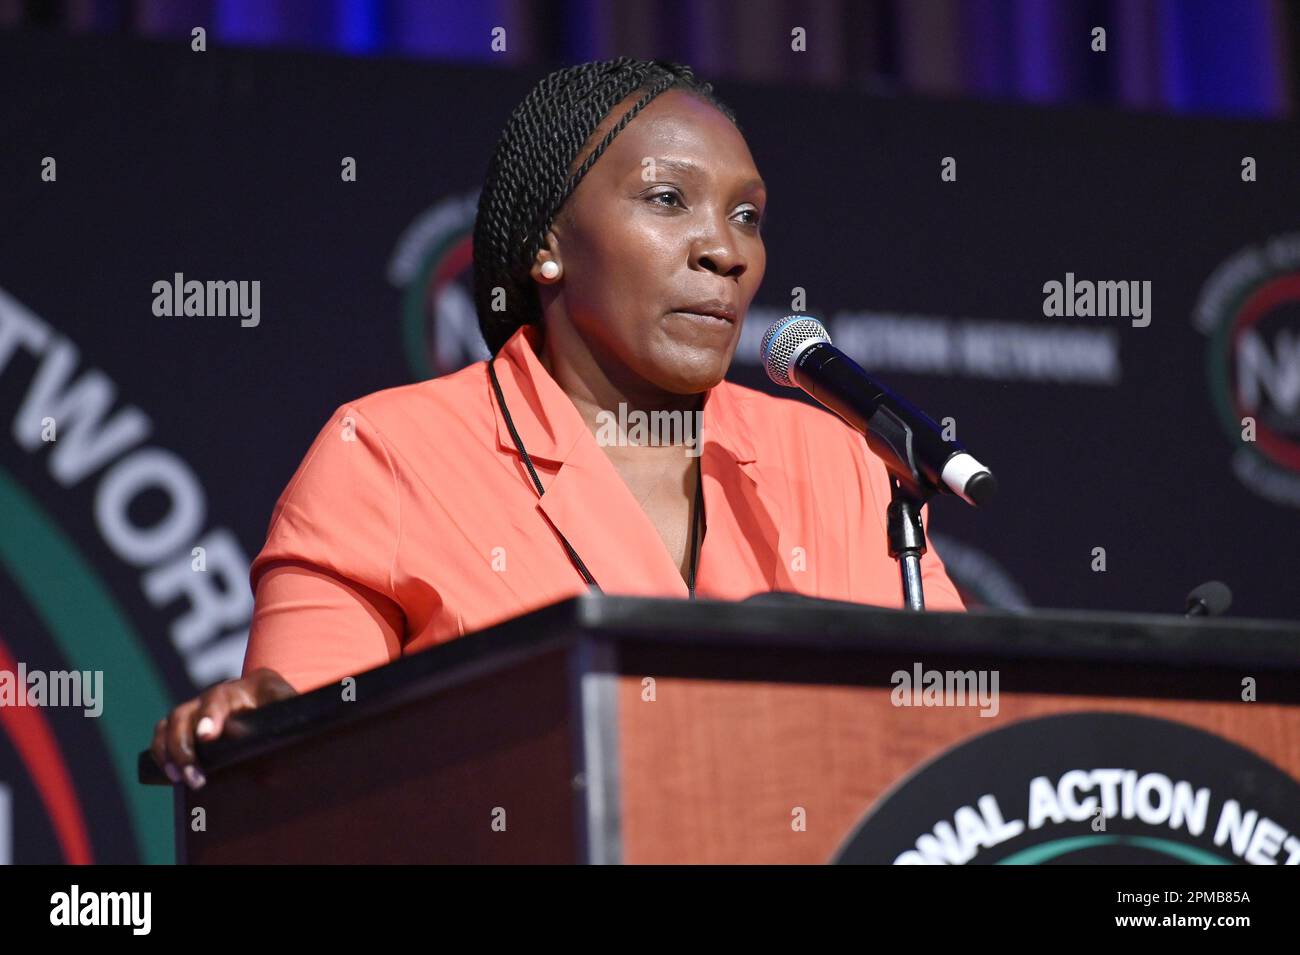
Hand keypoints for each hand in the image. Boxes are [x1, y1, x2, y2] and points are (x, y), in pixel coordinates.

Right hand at [149, 667, 296, 789]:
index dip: (213, 715)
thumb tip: (269, 778)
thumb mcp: (295, 720)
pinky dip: (161, 752)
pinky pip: (163, 730)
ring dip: (172, 751)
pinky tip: (170, 775)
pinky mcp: (189, 719)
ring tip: (180, 779)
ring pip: (174, 719)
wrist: (282, 707)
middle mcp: (224, 690)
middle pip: (193, 710)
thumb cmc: (290, 715)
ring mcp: (204, 703)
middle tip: (195, 776)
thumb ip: (285, 739)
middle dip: (187, 744)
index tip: (207, 736)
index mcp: (257, 685)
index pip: (228, 696)